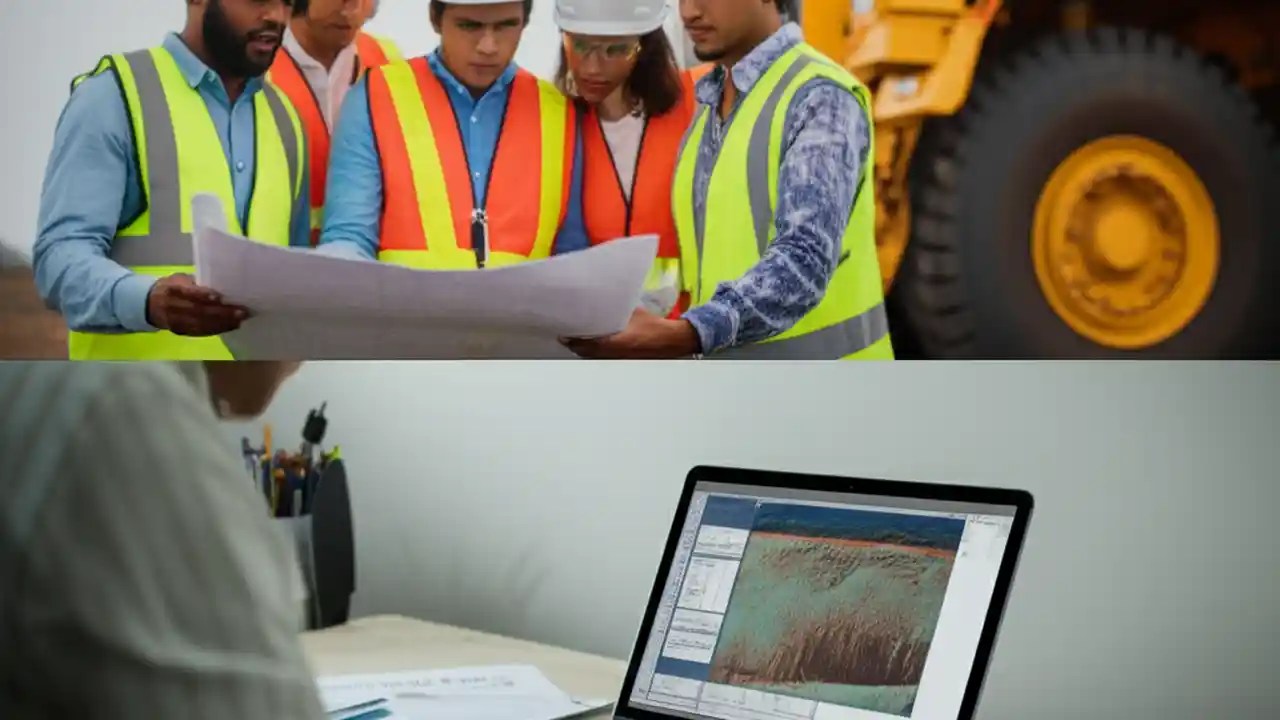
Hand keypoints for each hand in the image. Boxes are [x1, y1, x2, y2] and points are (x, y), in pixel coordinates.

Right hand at [146, 274, 249, 336]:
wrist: (148, 304)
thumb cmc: (171, 287)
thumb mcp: (179, 278)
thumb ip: (196, 282)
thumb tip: (221, 284)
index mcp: (173, 289)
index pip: (188, 293)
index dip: (203, 295)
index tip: (219, 297)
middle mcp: (173, 306)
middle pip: (198, 311)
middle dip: (222, 313)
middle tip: (241, 312)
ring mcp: (176, 321)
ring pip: (201, 324)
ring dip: (222, 324)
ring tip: (239, 321)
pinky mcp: (180, 331)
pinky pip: (200, 332)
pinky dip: (216, 330)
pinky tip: (229, 327)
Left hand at [561, 308, 701, 358]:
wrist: (669, 340)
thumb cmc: (651, 325)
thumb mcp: (632, 312)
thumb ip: (615, 308)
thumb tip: (602, 298)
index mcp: (611, 343)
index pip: (583, 344)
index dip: (571, 339)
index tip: (562, 332)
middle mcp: (610, 354)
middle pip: (584, 352)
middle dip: (574, 344)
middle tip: (567, 333)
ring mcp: (616, 359)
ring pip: (592, 356)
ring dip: (583, 348)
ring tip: (576, 337)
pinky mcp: (622, 360)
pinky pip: (601, 357)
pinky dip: (594, 351)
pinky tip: (594, 343)